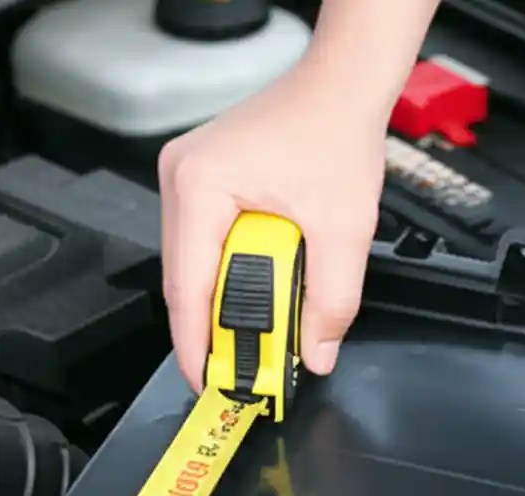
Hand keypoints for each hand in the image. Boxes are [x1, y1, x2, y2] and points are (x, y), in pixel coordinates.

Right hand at [157, 60, 386, 391]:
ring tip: (253, 334)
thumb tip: (318, 353)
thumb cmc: (336, 133)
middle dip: (213, 328)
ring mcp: (185, 175)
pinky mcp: (200, 178)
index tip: (210, 382)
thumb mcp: (344, 230)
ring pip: (192, 263)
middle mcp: (180, 177)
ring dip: (222, 299)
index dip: (196, 344)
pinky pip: (203, 241)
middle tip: (242, 367)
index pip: (187, 286)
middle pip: (184, 279)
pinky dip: (227, 271)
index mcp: (202, 186)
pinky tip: (254, 291)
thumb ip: (332, 300)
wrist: (341, 84)